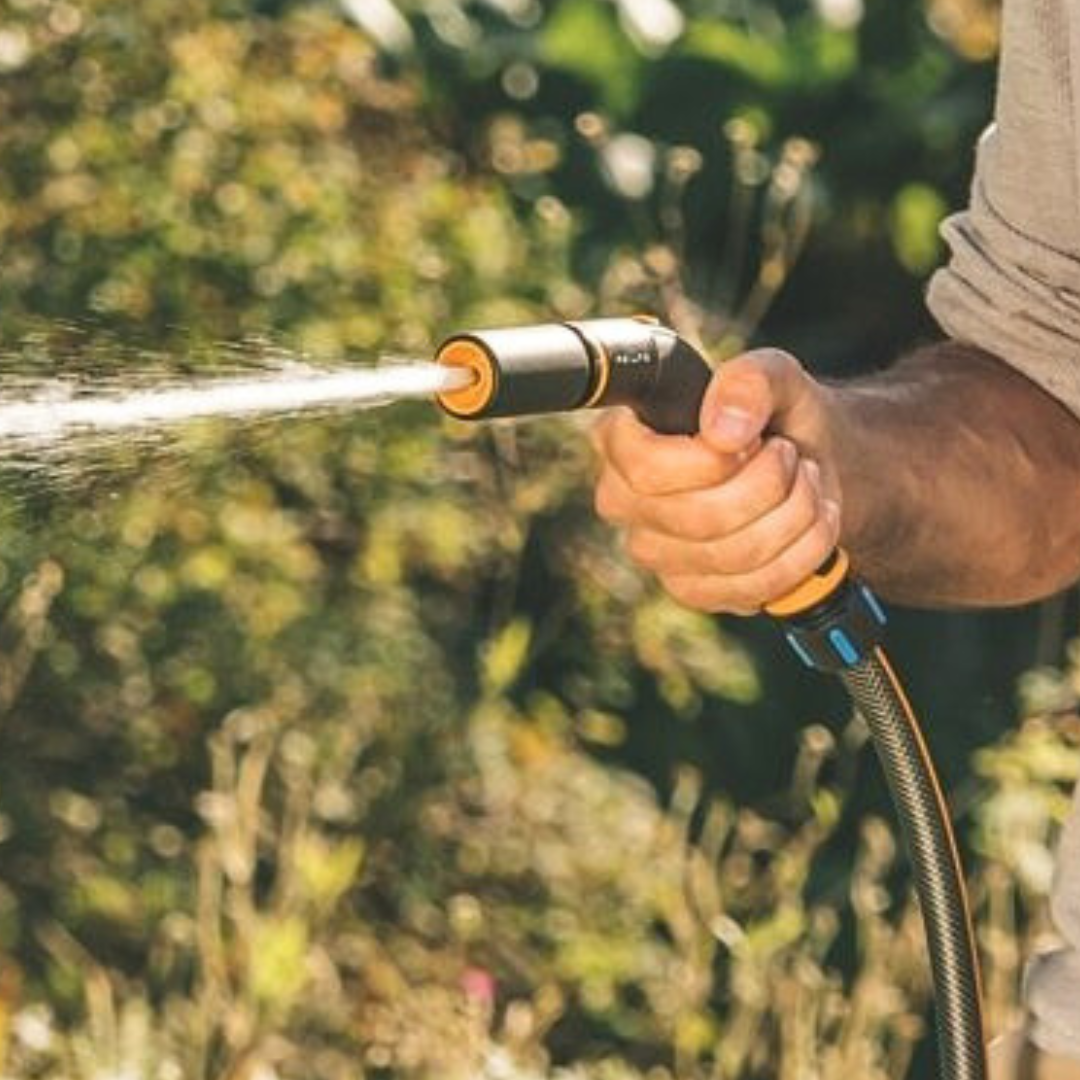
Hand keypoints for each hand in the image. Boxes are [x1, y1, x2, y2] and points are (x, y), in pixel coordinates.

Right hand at [591, 348, 841, 614]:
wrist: (810, 464)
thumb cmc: (777, 417)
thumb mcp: (777, 377)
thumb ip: (749, 381)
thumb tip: (723, 429)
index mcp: (621, 441)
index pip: (645, 468)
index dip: (712, 461)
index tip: (754, 441)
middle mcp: (623, 501)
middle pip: (698, 517)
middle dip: (769, 484)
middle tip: (791, 456)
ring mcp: (654, 552)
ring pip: (732, 554)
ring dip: (794, 514)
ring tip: (807, 483)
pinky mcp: (691, 589)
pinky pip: (752, 586)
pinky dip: (802, 552)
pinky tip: (811, 521)